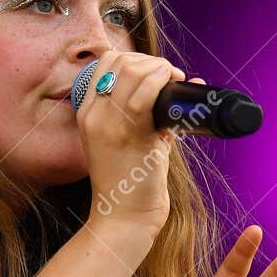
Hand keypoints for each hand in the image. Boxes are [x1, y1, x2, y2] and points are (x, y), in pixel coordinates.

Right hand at [78, 53, 188, 230]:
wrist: (124, 218)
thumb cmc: (132, 182)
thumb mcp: (133, 140)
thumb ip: (150, 114)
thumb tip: (187, 87)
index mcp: (88, 112)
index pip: (106, 62)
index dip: (137, 57)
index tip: (157, 72)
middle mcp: (94, 115)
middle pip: (122, 61)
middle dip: (153, 61)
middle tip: (172, 77)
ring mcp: (109, 124)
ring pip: (133, 70)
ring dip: (162, 69)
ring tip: (176, 82)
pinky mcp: (129, 137)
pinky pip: (145, 95)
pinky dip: (164, 83)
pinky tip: (178, 89)